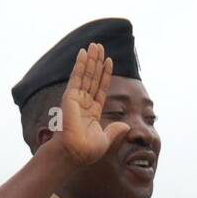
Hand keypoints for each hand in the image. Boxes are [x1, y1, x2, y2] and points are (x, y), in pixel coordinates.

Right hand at [53, 43, 130, 165]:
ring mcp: (76, 98)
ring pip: (86, 74)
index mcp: (92, 112)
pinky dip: (80, 64)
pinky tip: (84, 52)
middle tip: (100, 47)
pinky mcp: (70, 96)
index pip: (100, 89)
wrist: (74, 153)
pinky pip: (77, 77)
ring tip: (95, 45)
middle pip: (92, 78)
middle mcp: (84, 103)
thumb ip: (115, 131)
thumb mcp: (106, 140)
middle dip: (97, 62)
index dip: (105, 75)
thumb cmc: (87, 151)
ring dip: (90, 59)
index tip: (109, 61)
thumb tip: (126, 126)